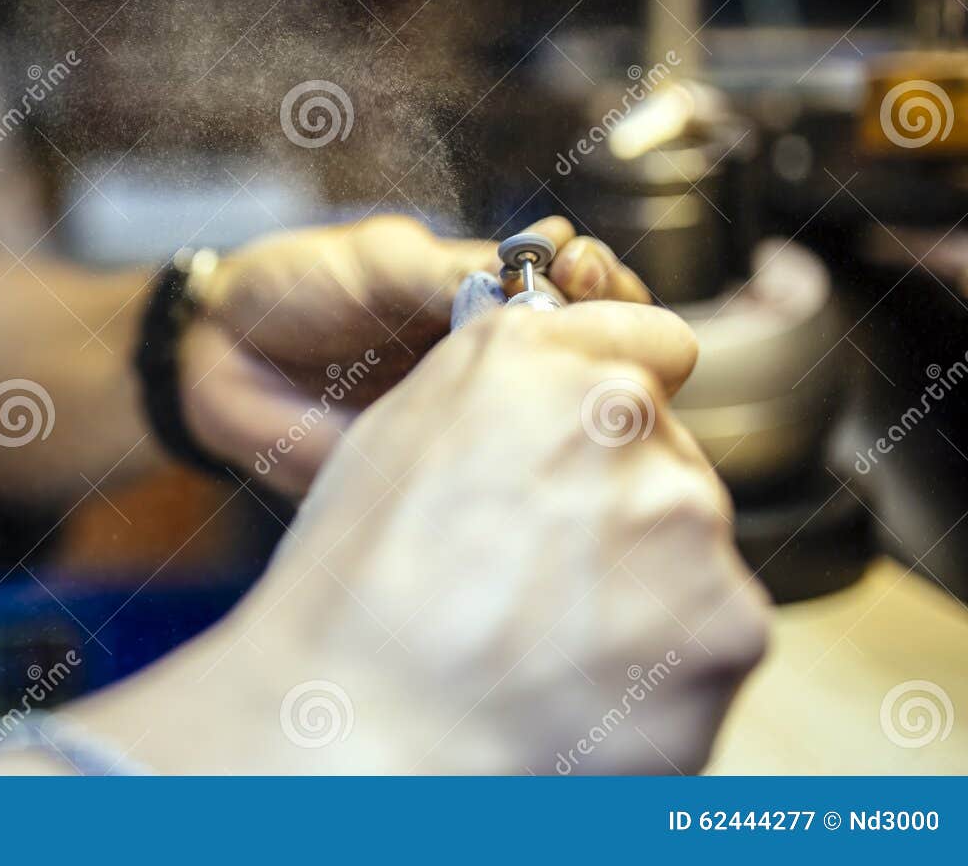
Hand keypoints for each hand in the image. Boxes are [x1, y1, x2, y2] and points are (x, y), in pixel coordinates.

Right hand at [62, 301, 769, 774]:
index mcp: (534, 360)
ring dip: (643, 587)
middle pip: (666, 457)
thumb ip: (502, 385)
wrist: (362, 740)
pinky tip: (576, 686)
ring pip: (688, 550)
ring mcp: (685, 523)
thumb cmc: (351, 599)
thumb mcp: (396, 438)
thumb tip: (558, 382)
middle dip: (623, 505)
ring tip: (542, 642)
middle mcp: (623, 420)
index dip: (620, 397)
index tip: (599, 442)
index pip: (650, 341)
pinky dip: (662, 665)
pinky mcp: (729, 628)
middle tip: (533, 575)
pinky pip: (708, 637)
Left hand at [179, 214, 651, 497]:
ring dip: (578, 391)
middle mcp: (487, 352)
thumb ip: (451, 270)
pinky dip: (527, 454)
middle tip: (583, 306)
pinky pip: (496, 467)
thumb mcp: (376, 259)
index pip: (573, 283)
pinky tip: (533, 436)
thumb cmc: (289, 288)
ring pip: (552, 410)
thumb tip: (531, 280)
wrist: (213, 357)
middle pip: (585, 347)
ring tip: (566, 367)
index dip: (594, 277)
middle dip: (606, 325)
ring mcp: (467, 411)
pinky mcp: (438, 466)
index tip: (578, 268)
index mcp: (479, 290)